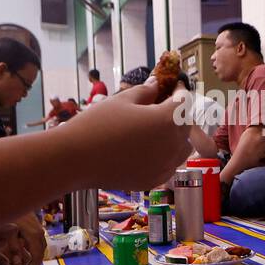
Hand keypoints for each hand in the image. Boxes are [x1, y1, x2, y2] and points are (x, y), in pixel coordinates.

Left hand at [10, 212, 46, 264]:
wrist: (12, 199)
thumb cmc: (10, 215)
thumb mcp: (9, 232)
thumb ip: (14, 248)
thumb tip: (16, 263)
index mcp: (34, 236)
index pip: (37, 256)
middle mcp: (39, 233)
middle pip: (40, 253)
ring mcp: (39, 229)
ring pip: (40, 248)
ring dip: (35, 258)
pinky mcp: (36, 226)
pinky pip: (38, 242)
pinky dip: (34, 250)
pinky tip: (27, 254)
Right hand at [56, 82, 191, 190]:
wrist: (76, 159)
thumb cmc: (97, 124)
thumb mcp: (122, 100)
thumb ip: (145, 91)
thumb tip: (156, 83)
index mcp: (168, 120)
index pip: (185, 101)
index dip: (180, 91)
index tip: (173, 86)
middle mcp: (173, 145)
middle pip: (188, 125)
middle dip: (179, 114)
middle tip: (164, 105)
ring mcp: (165, 166)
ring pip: (183, 148)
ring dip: (176, 136)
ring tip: (157, 128)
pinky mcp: (154, 180)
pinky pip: (169, 165)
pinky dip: (166, 155)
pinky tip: (149, 149)